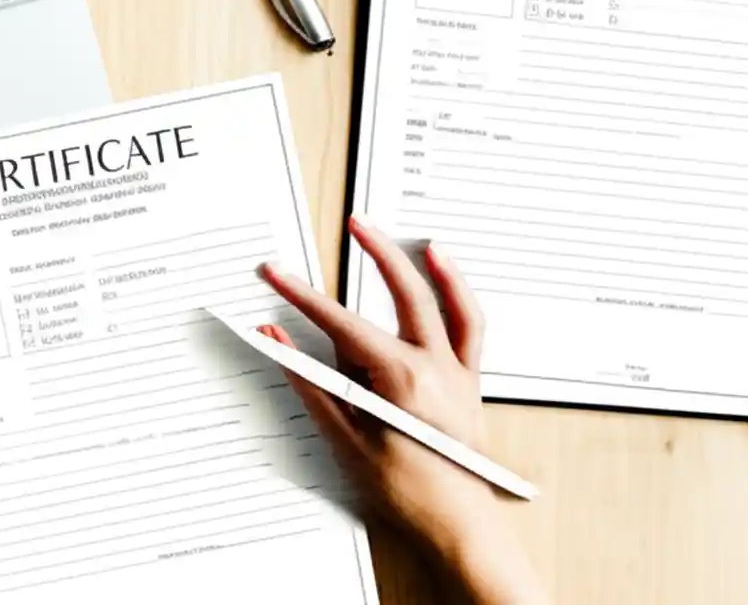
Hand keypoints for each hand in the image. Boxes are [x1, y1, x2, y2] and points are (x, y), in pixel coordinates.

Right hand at [259, 218, 543, 604]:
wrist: (455, 522)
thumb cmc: (404, 490)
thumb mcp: (344, 438)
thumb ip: (310, 383)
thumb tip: (278, 343)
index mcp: (400, 380)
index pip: (341, 324)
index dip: (302, 296)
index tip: (277, 275)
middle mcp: (434, 366)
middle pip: (402, 293)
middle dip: (374, 252)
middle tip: (353, 224)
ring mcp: (456, 370)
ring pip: (444, 301)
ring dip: (422, 264)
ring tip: (408, 235)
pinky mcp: (467, 379)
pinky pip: (470, 325)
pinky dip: (459, 294)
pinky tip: (446, 272)